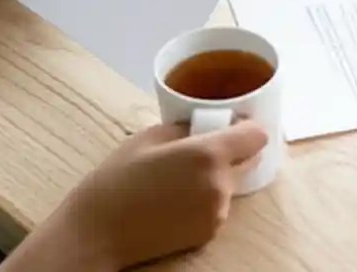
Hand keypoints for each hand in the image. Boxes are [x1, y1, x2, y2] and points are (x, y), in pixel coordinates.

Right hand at [60, 122, 267, 269]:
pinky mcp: (209, 233)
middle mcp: (220, 185)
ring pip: (232, 184)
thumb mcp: (150, 137)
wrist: (99, 230)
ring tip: (181, 178)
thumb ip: (187, 128)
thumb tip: (207, 124)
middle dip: (234, 152)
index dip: (247, 128)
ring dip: (218, 177)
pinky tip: (177, 199)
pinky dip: (207, 199)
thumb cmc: (118, 178)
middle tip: (203, 149)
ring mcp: (217, 213)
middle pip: (249, 161)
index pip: (257, 136)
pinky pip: (219, 206)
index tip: (232, 126)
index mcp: (208, 155)